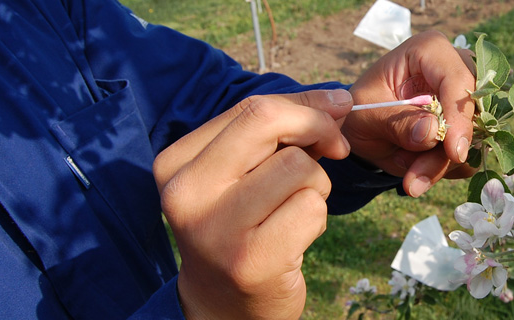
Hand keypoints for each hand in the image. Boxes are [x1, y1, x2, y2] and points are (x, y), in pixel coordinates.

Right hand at [153, 90, 352, 318]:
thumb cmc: (241, 226)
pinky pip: (312, 208)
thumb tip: (337, 101)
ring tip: (295, 210)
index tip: (336, 109)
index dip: (305, 104)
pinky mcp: (251, 260)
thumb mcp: (241, 174)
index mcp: (176, 164)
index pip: (251, 109)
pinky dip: (317, 218)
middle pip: (269, 123)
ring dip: (317, 185)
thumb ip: (278, 133)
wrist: (223, 305)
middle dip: (318, 127)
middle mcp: (187, 193)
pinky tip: (295, 237)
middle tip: (336, 147)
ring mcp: (216, 229)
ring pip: (300, 168)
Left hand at [345, 30, 477, 196]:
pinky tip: (418, 170)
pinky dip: (445, 169)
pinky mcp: (469, 126)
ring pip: (473, 138)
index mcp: (429, 51)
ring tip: (407, 176)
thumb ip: (396, 123)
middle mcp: (456, 69)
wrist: (363, 127)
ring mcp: (466, 99)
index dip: (459, 117)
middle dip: (447, 152)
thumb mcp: (366, 116)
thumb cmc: (361, 110)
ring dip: (441, 165)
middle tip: (414, 180)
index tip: (454, 152)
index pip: (457, 80)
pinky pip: (471, 153)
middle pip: (474, 112)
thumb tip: (433, 133)